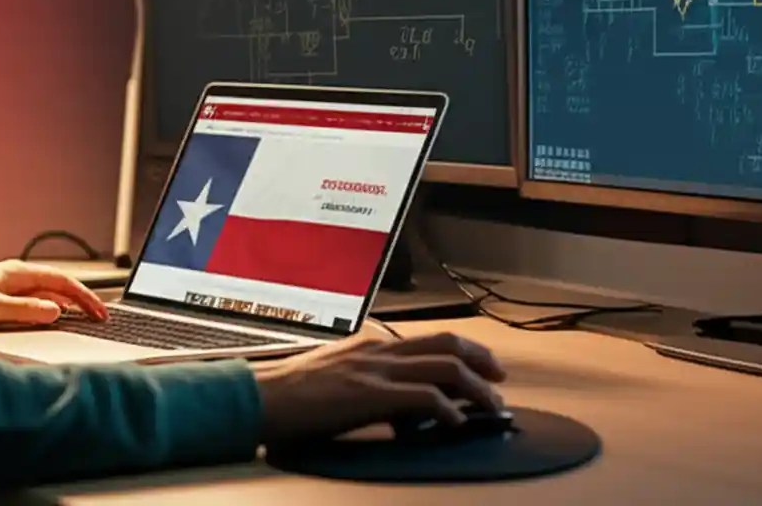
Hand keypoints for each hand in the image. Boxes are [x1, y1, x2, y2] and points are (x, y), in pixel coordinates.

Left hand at [0, 260, 108, 327]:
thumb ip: (25, 310)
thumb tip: (56, 312)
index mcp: (17, 273)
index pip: (63, 282)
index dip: (85, 297)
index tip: (100, 313)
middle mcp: (17, 277)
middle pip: (60, 286)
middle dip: (83, 300)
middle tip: (102, 317)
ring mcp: (11, 287)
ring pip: (50, 293)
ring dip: (70, 304)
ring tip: (87, 317)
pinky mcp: (3, 298)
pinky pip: (37, 301)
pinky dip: (53, 308)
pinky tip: (56, 317)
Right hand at [252, 330, 506, 442]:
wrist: (261, 397)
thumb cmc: (290, 393)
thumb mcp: (336, 375)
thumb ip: (367, 378)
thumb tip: (396, 400)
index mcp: (370, 344)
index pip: (429, 339)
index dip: (464, 351)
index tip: (481, 366)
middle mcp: (378, 350)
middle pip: (446, 344)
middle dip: (482, 360)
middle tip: (500, 380)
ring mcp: (376, 370)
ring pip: (445, 367)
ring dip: (477, 388)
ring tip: (492, 406)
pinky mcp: (370, 394)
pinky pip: (424, 396)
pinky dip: (448, 408)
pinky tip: (456, 422)